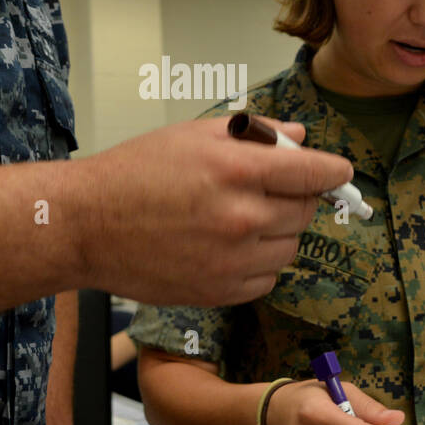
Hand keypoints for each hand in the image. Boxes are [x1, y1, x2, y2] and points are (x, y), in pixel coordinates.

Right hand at [74, 117, 353, 307]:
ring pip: (290, 247)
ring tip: (241, 217)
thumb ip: (254, 133)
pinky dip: (259, 263)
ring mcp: (232, 260)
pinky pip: (267, 278)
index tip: (338, 172)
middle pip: (305, 211)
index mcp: (238, 170)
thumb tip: (299, 137)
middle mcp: (242, 217)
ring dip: (278, 231)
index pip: (315, 173)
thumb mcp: (193, 135)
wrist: (86, 226)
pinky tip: (229, 246)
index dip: (332, 171)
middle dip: (296, 197)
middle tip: (267, 189)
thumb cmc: (134, 174)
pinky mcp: (220, 291)